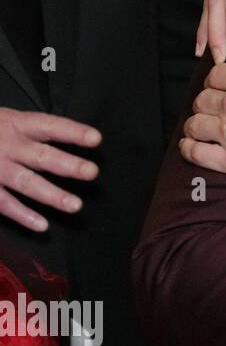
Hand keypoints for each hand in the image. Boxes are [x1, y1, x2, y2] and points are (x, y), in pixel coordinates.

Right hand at [0, 107, 100, 230]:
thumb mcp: (7, 119)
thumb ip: (33, 130)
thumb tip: (76, 139)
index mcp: (16, 124)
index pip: (49, 126)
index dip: (72, 132)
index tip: (96, 139)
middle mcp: (7, 145)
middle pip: (40, 156)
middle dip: (67, 165)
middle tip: (92, 172)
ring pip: (25, 182)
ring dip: (51, 195)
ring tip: (76, 206)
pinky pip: (3, 203)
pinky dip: (22, 215)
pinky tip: (42, 225)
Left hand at [181, 15, 225, 185]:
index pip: (215, 74)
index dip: (220, 80)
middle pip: (203, 98)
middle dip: (210, 101)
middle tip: (220, 108)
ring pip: (195, 124)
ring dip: (199, 123)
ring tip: (207, 127)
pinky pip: (195, 152)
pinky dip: (190, 148)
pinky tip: (195, 145)